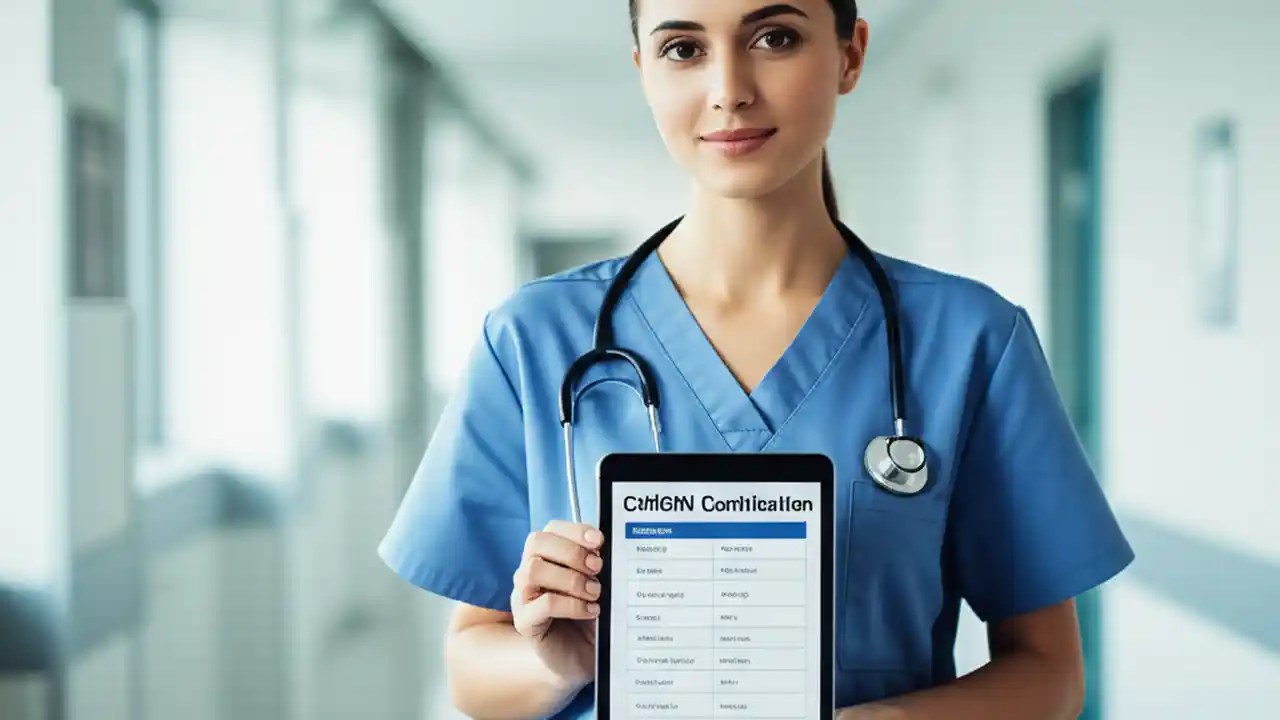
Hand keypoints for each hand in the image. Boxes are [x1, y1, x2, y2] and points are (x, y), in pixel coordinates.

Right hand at [510, 520, 605, 690]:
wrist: (581, 659)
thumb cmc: (590, 616)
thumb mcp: (599, 584)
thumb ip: (599, 565)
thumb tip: (611, 549)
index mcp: (547, 556)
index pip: (552, 528)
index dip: (575, 530)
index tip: (600, 541)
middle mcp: (530, 571)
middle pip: (537, 542)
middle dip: (571, 551)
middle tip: (598, 568)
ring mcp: (523, 596)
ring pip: (533, 570)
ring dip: (570, 578)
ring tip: (595, 592)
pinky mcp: (525, 622)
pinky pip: (542, 604)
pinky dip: (571, 604)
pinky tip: (591, 611)